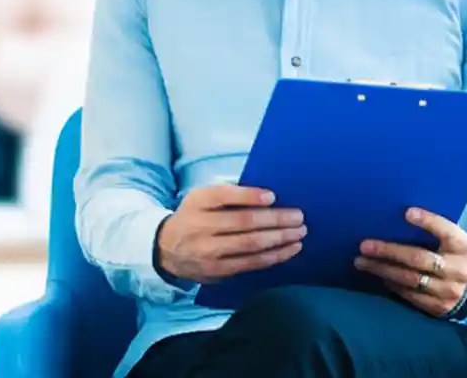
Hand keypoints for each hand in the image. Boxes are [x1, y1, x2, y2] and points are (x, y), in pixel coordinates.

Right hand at [157, 185, 305, 283]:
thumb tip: (267, 197)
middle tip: (299, 217)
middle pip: (244, 223)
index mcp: (197, 203)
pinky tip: (289, 249)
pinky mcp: (218, 271)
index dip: (249, 196)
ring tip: (299, 233)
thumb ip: (227, 195)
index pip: (223, 196)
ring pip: (251, 245)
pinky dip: (274, 256)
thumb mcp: (200, 198)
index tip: (273, 196)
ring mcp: (209, 252)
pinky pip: (251, 263)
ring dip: (280, 239)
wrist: (166, 249)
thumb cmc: (193, 217)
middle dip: (276, 220)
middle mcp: (201, 227)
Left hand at [355, 207, 466, 317]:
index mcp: (463, 247)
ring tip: (361, 262)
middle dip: (389, 251)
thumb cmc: (452, 255)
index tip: (407, 212)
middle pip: (419, 259)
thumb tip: (398, 216)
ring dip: (382, 270)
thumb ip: (434, 231)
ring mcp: (450, 291)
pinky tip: (379, 276)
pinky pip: (411, 295)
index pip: (447, 231)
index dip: (428, 221)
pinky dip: (392, 285)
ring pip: (410, 279)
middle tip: (364, 246)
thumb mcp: (453, 240)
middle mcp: (458, 269)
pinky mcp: (440, 307)